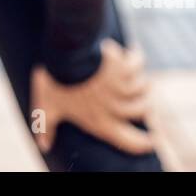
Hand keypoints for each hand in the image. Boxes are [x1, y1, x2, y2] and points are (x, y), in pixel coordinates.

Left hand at [29, 37, 154, 155]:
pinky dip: (136, 55)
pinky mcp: (123, 67)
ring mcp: (121, 86)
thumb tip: (43, 146)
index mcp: (100, 122)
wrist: (66, 57)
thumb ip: (47, 127)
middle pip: (141, 111)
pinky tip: (133, 49)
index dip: (142, 143)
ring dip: (141, 81)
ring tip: (138, 77)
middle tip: (148, 106)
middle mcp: (115, 107)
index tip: (152, 141)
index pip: (127, 140)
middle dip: (146, 107)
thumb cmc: (56, 84)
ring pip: (142, 87)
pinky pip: (137, 62)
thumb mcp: (47, 108)